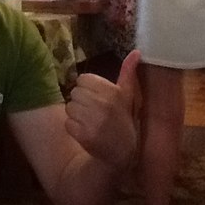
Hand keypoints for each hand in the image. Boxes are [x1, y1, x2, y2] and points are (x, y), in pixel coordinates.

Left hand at [65, 50, 139, 169]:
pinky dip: (73, 128)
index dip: (88, 88)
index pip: (83, 79)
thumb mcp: (128, 95)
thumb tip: (136, 51)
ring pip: (69, 107)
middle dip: (81, 102)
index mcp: (113, 92)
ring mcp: (94, 120)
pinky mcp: (84, 136)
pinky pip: (67, 123)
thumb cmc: (123, 119)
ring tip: (90, 122)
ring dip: (76, 115)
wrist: (122, 153)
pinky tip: (86, 132)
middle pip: (74, 92)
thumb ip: (128, 72)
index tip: (97, 98)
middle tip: (93, 111)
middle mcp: (104, 104)